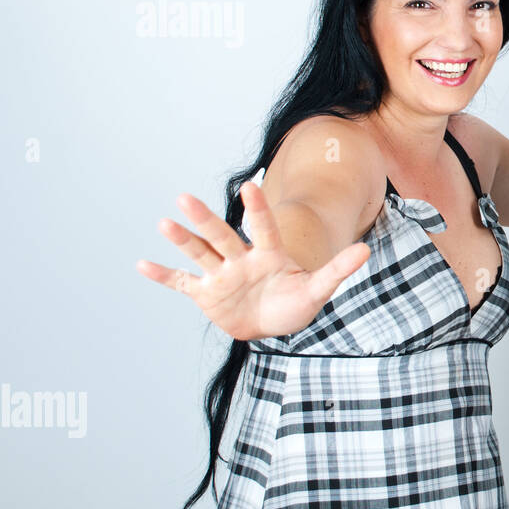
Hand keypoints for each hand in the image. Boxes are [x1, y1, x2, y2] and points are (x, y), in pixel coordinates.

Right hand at [137, 180, 370, 340]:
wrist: (273, 322)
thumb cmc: (296, 303)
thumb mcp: (319, 289)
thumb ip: (338, 269)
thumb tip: (366, 250)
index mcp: (269, 254)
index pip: (263, 227)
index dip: (258, 208)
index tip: (250, 185)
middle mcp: (241, 259)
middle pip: (221, 236)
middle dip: (204, 219)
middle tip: (184, 197)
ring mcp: (222, 275)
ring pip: (200, 253)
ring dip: (182, 240)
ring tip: (164, 223)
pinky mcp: (207, 293)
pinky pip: (182, 283)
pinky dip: (164, 276)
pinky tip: (142, 264)